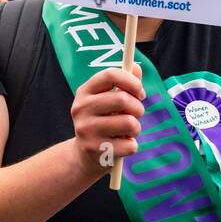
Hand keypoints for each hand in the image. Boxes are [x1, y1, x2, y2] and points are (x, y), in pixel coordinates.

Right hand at [68, 64, 144, 178]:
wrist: (84, 154)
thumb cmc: (103, 122)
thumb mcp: (109, 100)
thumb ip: (124, 83)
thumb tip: (136, 67)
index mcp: (84, 92)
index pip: (110, 75)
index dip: (131, 80)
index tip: (139, 91)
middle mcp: (81, 108)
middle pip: (123, 99)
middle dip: (138, 108)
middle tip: (135, 115)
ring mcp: (86, 129)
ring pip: (130, 123)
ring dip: (135, 128)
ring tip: (126, 132)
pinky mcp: (95, 149)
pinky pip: (130, 145)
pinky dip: (130, 146)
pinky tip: (119, 146)